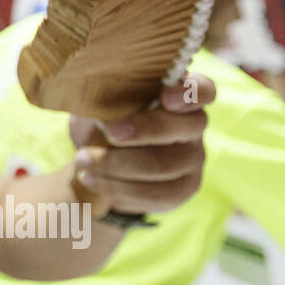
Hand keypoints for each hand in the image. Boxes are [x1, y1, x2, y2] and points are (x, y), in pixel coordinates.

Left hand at [67, 74, 213, 216]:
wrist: (100, 156)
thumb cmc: (104, 116)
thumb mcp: (102, 100)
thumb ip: (107, 94)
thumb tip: (91, 96)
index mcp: (180, 94)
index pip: (201, 90)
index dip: (189, 94)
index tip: (165, 97)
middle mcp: (194, 125)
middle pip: (186, 128)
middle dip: (144, 130)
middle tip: (108, 132)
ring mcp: (193, 159)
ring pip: (165, 165)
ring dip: (119, 164)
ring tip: (83, 160)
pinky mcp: (183, 188)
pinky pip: (156, 194)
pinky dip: (119, 188)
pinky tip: (91, 180)